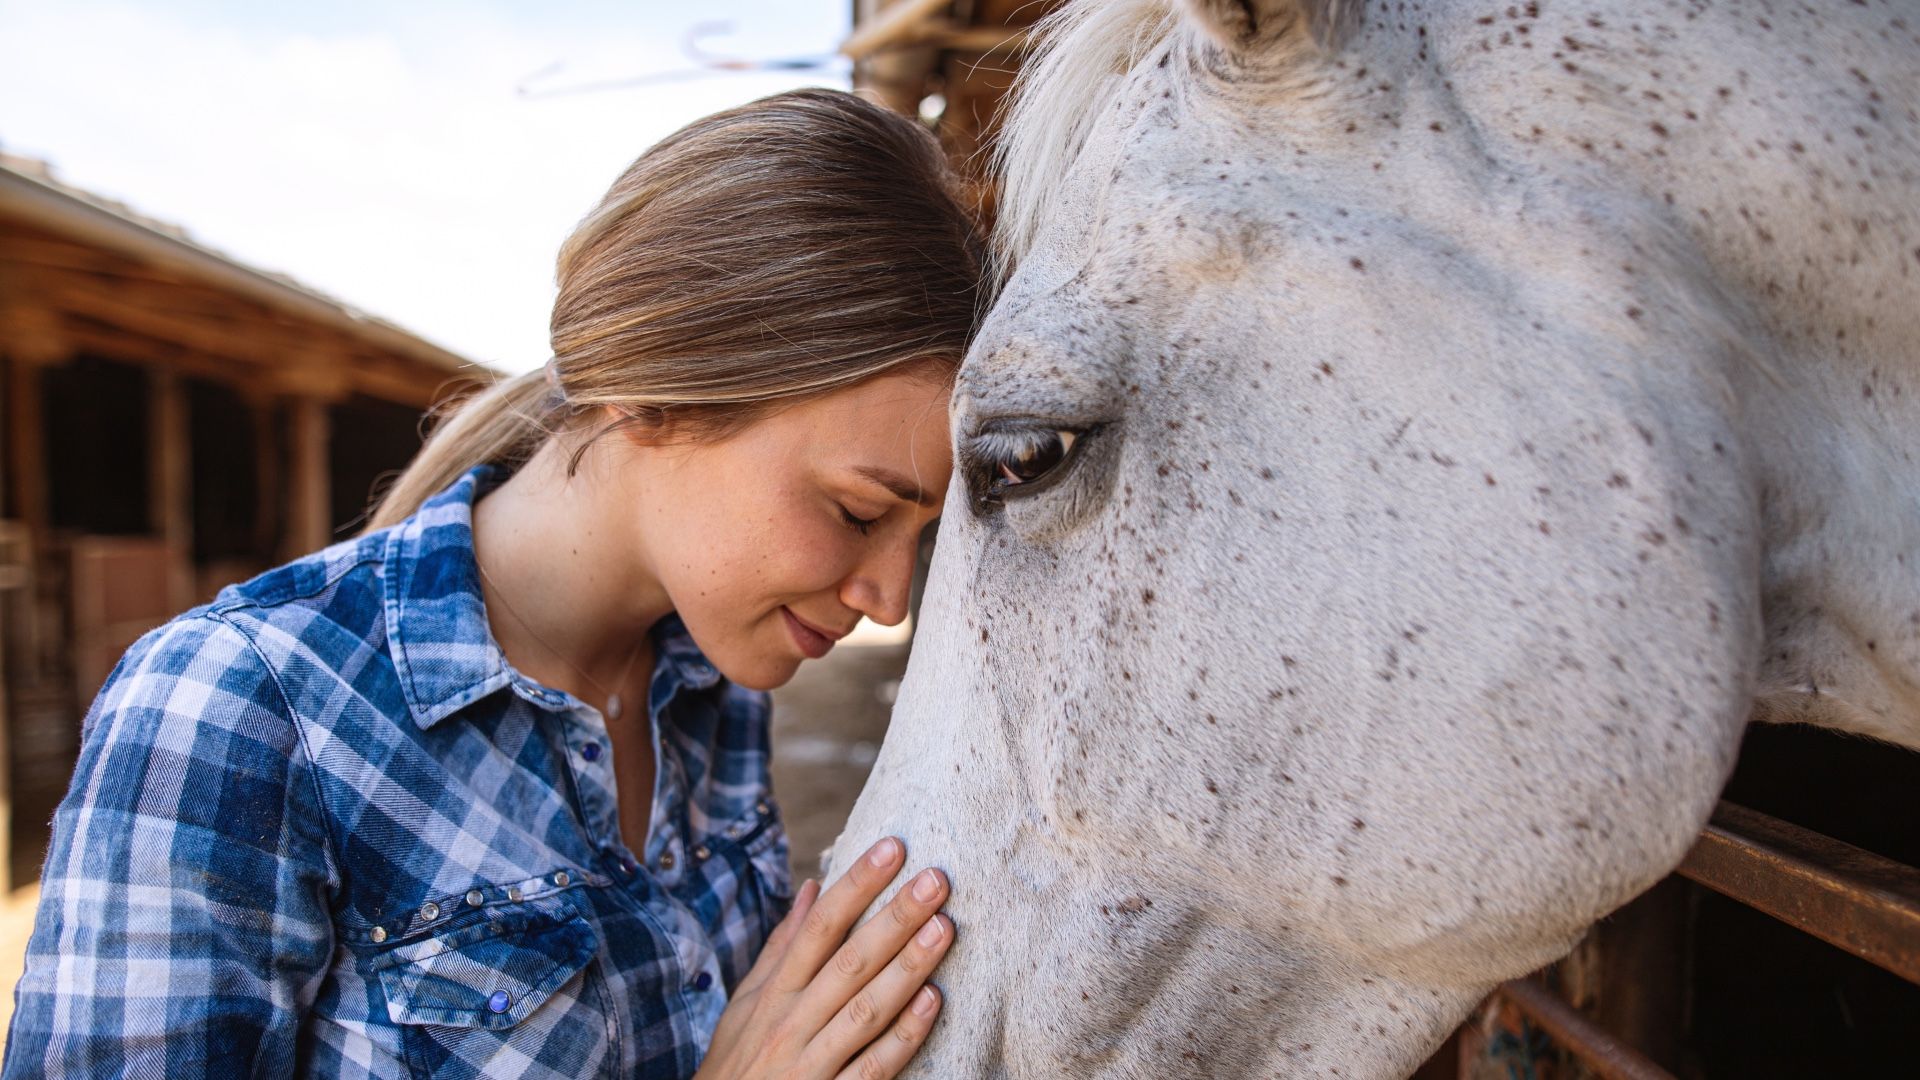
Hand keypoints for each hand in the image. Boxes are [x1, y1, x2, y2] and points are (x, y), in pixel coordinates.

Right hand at [695, 837, 952, 1079]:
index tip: (892, 848)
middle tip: (936, 879)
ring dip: (907, 967)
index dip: (856, 885)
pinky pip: (873, 1067)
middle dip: (894, 917)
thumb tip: (810, 887)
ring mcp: (811, 1064)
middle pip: (849, 961)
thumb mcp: (746, 1004)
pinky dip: (903, 1035)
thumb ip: (781, 947)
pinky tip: (932, 1001)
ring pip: (866, 1009)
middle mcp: (792, 1023)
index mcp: (775, 994)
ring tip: (943, 927)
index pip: (819, 927)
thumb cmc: (736, 1063)